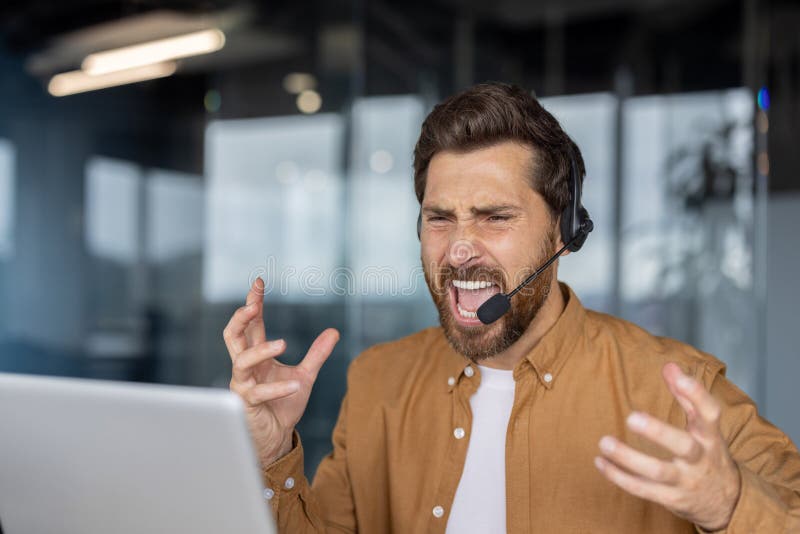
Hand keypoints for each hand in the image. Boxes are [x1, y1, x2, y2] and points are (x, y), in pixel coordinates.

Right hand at [224, 277, 339, 466]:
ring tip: (283, 343)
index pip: (252, 324)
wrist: (276, 439)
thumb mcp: (305, 376)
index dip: (253, 302)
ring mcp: (243, 384)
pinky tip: (295, 385)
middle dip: (240, 317)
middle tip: (252, 304)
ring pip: (241, 360)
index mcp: (257, 355)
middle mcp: (245, 366)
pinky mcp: (246, 404)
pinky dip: (277, 389)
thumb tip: (334, 331)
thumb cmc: (283, 406)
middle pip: (233, 335)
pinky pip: (258, 393)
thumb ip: (317, 354)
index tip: (258, 282)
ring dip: (261, 351)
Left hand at [594, 362, 740, 530]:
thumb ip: (687, 395)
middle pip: (684, 446)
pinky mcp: (671, 498)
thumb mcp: (704, 426)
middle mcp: (701, 458)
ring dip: (629, 458)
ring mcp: (686, 481)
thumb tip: (669, 365)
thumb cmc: (707, 452)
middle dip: (658, 432)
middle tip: (631, 417)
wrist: (725, 501)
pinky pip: (643, 489)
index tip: (678, 376)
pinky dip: (620, 477)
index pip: (709, 414)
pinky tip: (600, 462)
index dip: (696, 394)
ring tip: (604, 442)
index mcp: (710, 436)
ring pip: (658, 472)